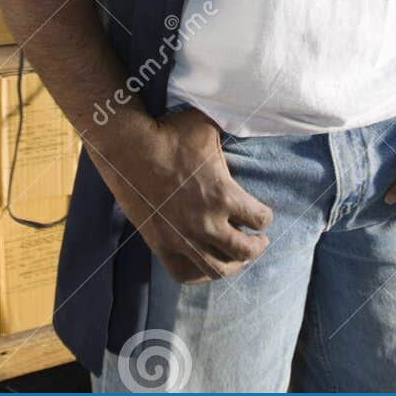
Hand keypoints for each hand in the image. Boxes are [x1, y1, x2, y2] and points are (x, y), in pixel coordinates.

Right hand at [93, 105, 272, 283]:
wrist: (129, 149)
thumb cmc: (170, 134)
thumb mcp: (208, 128)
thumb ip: (230, 134)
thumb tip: (247, 120)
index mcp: (223, 195)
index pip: (259, 218)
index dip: (266, 217)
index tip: (265, 216)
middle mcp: (206, 223)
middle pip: (244, 250)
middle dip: (257, 247)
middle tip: (260, 242)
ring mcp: (182, 238)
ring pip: (218, 269)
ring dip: (234, 265)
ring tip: (238, 259)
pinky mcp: (161, 245)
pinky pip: (185, 274)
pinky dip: (200, 275)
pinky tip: (206, 267)